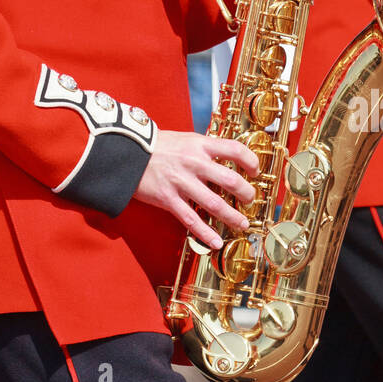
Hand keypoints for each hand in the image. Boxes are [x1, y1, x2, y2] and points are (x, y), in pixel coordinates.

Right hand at [133, 129, 259, 250]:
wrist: (127, 152)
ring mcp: (181, 182)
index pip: (234, 149)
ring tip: (242, 224)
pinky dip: (205, 233)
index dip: (250, 160)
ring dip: (232, 216)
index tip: (255, 171)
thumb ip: (205, 150)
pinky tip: (216, 242)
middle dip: (246, 193)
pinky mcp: (168, 199)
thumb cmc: (158, 145)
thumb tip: (226, 161)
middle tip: (250, 200)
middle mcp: (193, 162)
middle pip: (230, 180)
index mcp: (199, 144)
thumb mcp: (185, 139)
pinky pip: (191, 220)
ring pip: (214, 203)